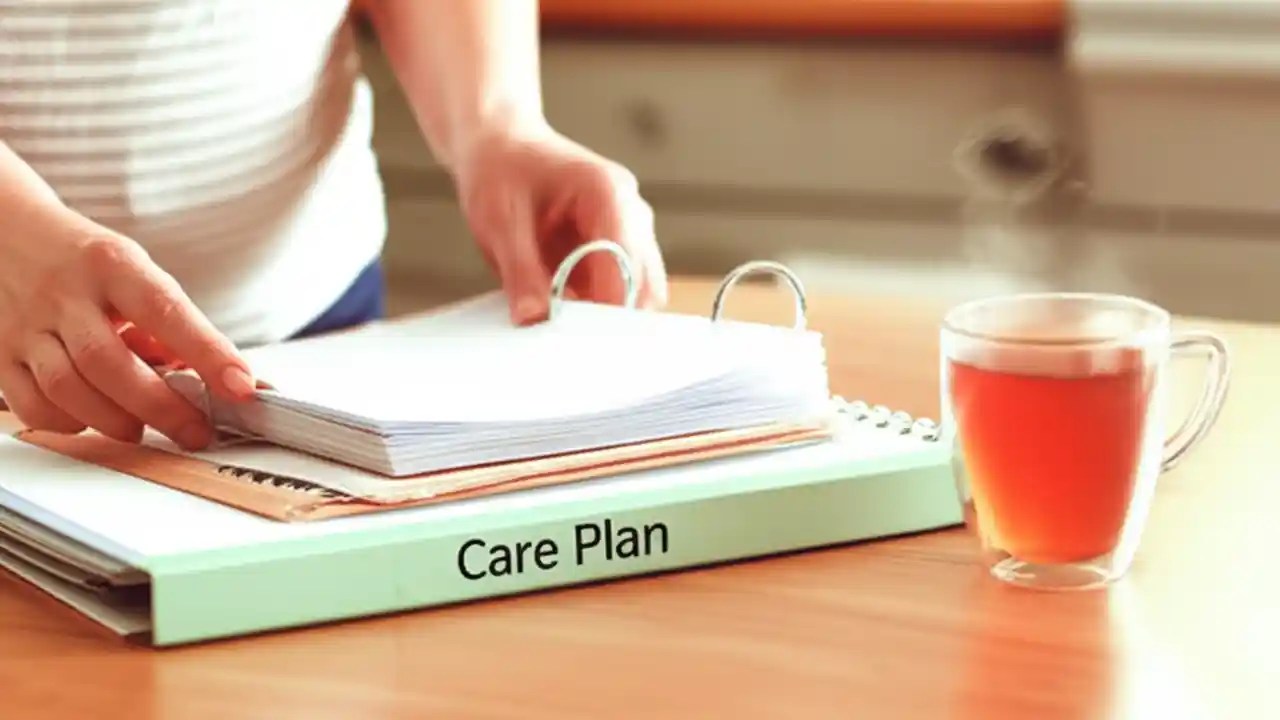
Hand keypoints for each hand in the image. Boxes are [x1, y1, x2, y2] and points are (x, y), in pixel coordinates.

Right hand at [0, 206, 255, 448]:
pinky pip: (32, 404)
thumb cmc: (84, 259)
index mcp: (110, 263)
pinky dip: (68, 422)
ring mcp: (26, 325)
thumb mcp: (132, 270)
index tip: (241, 386)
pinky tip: (92, 418)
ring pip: (67, 387)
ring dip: (114, 420)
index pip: (165, 309)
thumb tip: (210, 375)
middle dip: (160, 406)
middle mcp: (64, 293)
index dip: (207, 352)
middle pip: (108, 361)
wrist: (1, 230)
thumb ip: (166, 322)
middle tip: (195, 430)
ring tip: (142, 430)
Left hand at [452, 119, 666, 323]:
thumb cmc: (501, 169)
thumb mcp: (499, 220)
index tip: (577, 340)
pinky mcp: (614, 252)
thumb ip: (520, 271)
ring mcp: (627, 234)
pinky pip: (614, 293)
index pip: (627, 265)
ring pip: (635, 294)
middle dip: (610, 318)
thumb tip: (535, 318)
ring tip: (557, 320)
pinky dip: (591, 309)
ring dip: (600, 314)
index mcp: (609, 194)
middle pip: (644, 286)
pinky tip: (559, 310)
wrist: (499, 147)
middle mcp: (630, 214)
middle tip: (565, 339)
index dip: (606, 308)